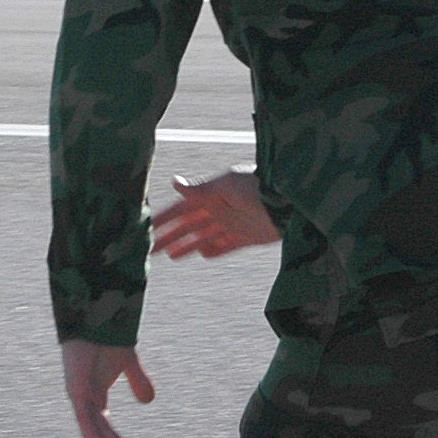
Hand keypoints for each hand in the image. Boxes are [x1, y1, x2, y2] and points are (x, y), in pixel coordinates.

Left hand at [61, 339, 155, 437]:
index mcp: (95, 399)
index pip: (105, 433)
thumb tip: (147, 402)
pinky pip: (87, 420)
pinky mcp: (76, 390)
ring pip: (94, 436)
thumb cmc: (107, 338)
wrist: (96, 316)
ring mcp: (79, 398)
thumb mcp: (128, 364)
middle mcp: (85, 403)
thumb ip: (137, 382)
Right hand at [150, 169, 278, 259]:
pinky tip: (202, 254)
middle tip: (150, 249)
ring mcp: (233, 224)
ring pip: (203, 237)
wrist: (290, 203)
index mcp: (213, 195)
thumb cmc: (259, 186)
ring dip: (186, 245)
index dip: (164, 219)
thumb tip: (175, 182)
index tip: (147, 228)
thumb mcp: (226, 184)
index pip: (182, 209)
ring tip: (170, 255)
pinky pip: (225, 246)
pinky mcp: (246, 237)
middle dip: (169, 236)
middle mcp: (220, 209)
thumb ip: (201, 188)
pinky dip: (213, 250)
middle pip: (188, 226)